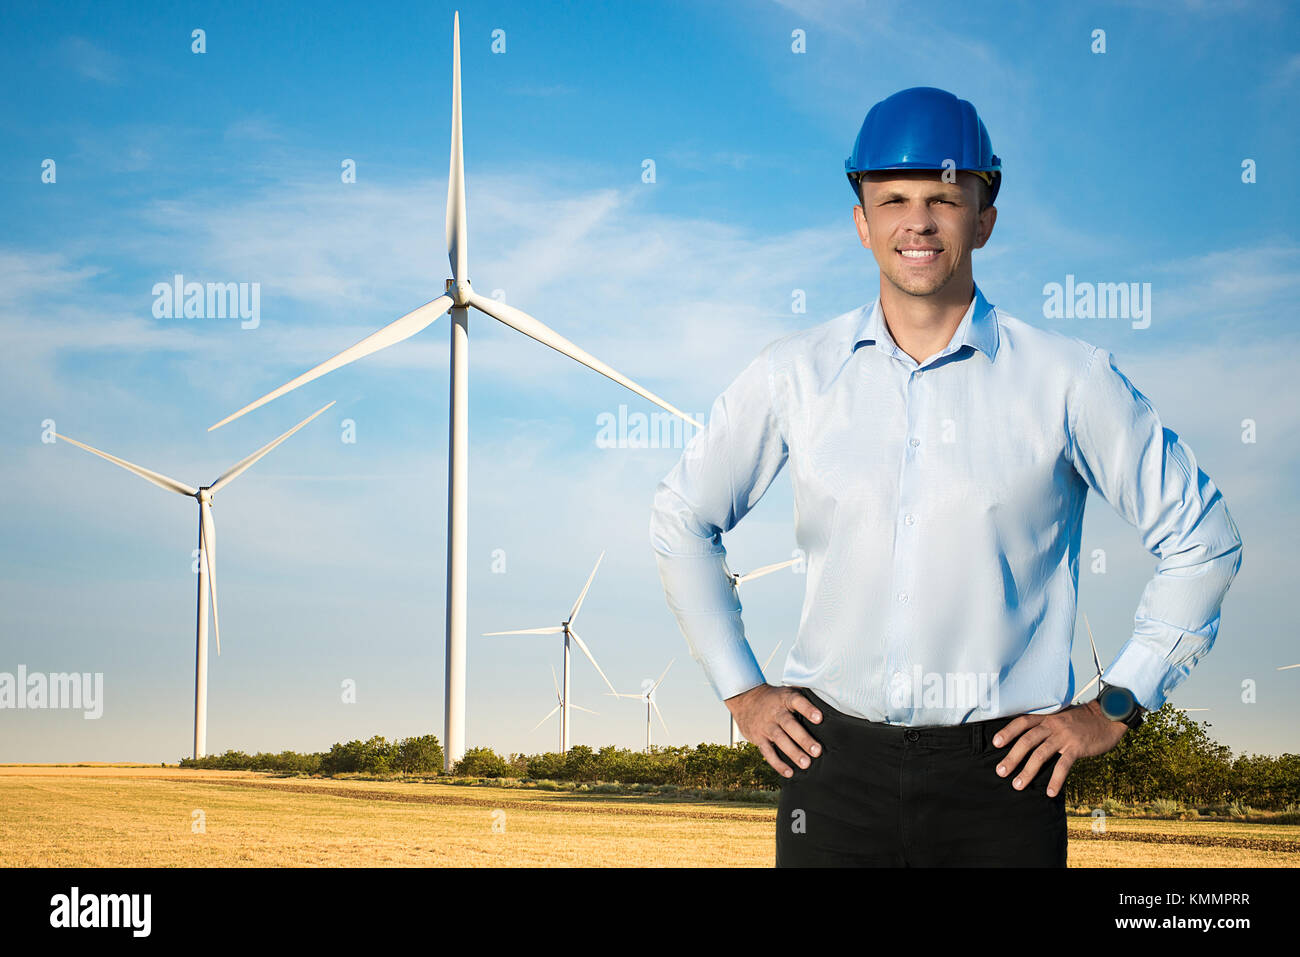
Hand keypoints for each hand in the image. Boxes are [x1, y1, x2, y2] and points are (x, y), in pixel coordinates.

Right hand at [725, 683, 822, 777]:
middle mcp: (775, 712)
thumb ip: (804, 695)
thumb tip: (830, 696)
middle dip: (803, 738)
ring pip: (780, 739)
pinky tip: (789, 772)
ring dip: (793, 753)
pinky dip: (777, 764)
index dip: (808, 709)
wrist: (745, 700)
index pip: (797, 702)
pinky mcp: (758, 738)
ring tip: (806, 764)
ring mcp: (766, 726)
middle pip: (789, 725)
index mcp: (785, 698)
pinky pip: (768, 752)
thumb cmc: (774, 698)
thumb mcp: (787, 691)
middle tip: (817, 751)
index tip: (819, 718)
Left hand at [992, 699, 1128, 796]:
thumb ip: (1046, 725)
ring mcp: (1064, 736)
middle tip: (1001, 771)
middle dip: (1012, 757)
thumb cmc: (1083, 720)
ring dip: (1027, 771)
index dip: (1008, 732)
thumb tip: (1028, 739)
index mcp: (1047, 717)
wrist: (1109, 717)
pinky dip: (1056, 780)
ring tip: (1018, 785)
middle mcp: (1052, 724)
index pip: (1022, 722)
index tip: (995, 743)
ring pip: (1041, 754)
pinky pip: (1063, 765)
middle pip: (1027, 740)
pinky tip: (1050, 792)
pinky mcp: (1077, 747)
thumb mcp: (1061, 716)